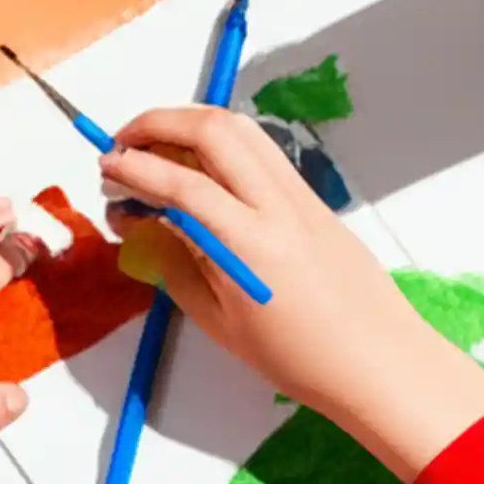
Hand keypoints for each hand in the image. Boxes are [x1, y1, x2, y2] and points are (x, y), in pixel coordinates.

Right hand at [100, 108, 483, 482]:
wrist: (379, 360)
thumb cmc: (298, 359)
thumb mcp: (220, 323)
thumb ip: (173, 264)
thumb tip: (136, 222)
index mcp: (250, 246)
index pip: (181, 183)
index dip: (133, 167)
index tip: (104, 166)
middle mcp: (278, 206)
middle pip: (214, 130)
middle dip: (158, 123)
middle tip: (124, 144)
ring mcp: (302, 196)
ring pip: (242, 129)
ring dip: (192, 123)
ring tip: (156, 147)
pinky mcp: (315, 198)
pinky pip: (262, 152)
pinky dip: (223, 142)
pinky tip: (201, 167)